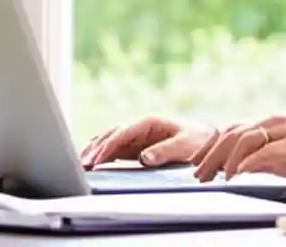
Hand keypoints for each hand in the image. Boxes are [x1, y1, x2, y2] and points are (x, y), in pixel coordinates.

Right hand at [79, 116, 217, 168]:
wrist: (205, 139)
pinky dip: (101, 154)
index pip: (123, 132)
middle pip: (112, 134)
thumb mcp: (185, 145)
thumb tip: (143, 158)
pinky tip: (91, 162)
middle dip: (97, 148)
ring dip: (95, 150)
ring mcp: (136, 135)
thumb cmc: (197, 140)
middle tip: (83, 164)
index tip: (98, 158)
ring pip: (110, 140)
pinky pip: (114, 149)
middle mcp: (139, 126)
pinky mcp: (135, 146)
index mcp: (150, 122)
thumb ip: (165, 150)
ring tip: (81, 164)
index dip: (109, 145)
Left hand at [189, 115, 285, 199]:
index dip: (212, 145)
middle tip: (197, 174)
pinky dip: (246, 163)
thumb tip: (238, 167)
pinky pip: (264, 153)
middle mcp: (277, 121)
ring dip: (224, 160)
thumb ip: (266, 155)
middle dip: (210, 154)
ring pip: (243, 139)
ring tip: (214, 177)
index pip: (233, 129)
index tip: (197, 162)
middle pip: (233, 133)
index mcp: (274, 122)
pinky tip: (235, 174)